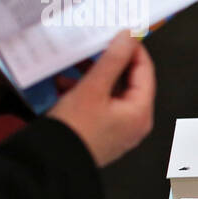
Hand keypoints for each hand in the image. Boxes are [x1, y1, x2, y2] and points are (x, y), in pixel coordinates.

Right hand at [49, 31, 155, 166]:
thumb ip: (113, 60)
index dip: (134, 50)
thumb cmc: (74, 132)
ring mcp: (119, 130)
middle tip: (97, 46)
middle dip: (109, 63)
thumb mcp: (93, 88)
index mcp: (140, 113)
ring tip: (75, 64)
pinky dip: (86, 92)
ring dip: (93, 76)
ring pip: (111, 92)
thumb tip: (128, 38)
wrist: (51, 164)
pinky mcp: (102, 133)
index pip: (146, 71)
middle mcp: (134, 123)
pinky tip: (65, 84)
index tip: (122, 34)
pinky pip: (99, 105)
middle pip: (129, 82)